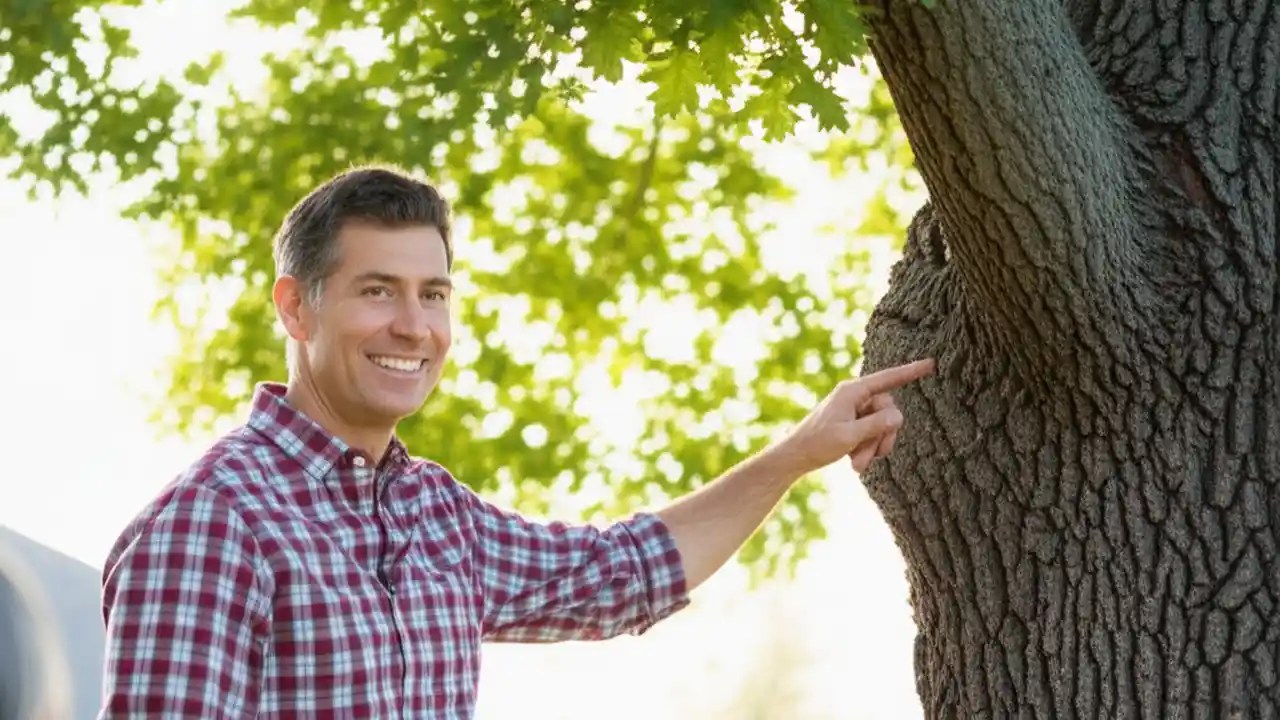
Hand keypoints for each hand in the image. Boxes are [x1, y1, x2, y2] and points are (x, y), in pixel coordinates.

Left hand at [772, 359, 934, 475]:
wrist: (796, 456)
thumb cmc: (818, 443)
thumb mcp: (849, 436)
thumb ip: (876, 425)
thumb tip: (899, 415)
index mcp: (852, 391)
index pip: (888, 378)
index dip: (911, 371)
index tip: (932, 363)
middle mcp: (855, 397)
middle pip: (889, 411)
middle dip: (882, 437)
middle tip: (867, 457)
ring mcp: (856, 410)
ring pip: (883, 426)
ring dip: (874, 447)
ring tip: (857, 463)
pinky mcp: (855, 423)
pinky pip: (874, 434)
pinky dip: (868, 449)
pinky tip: (855, 462)